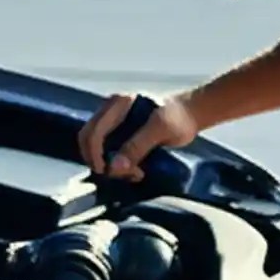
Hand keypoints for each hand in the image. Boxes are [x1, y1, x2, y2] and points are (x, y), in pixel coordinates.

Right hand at [77, 92, 199, 180]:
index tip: (107, 172)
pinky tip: (134, 170)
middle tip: (120, 176)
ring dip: (110, 165)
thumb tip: (114, 167)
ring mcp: (113, 121)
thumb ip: (137, 146)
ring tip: (135, 173)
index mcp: (119, 103)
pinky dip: (116, 164)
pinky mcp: (119, 132)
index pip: (94, 130)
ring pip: (96, 147)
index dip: (94, 154)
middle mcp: (111, 110)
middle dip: (99, 160)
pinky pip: (107, 150)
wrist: (191, 115)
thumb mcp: (161, 130)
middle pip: (88, 138)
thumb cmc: (178, 118)